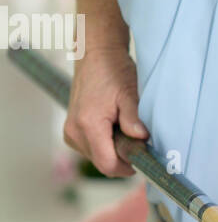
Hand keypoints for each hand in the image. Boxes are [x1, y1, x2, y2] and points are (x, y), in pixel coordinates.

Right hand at [63, 45, 147, 176]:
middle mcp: (74, 131)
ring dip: (113, 150)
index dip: (127, 167)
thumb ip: (134, 119)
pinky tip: (114, 127)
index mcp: (88, 125)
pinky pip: (90, 148)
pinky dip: (104, 143)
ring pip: (96, 157)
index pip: (107, 164)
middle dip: (122, 157)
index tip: (143, 159)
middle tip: (137, 140)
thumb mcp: (129, 93)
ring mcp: (70, 131)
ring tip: (124, 128)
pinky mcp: (71, 129)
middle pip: (102, 163)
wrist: (96, 54)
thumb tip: (141, 139)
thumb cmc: (113, 70)